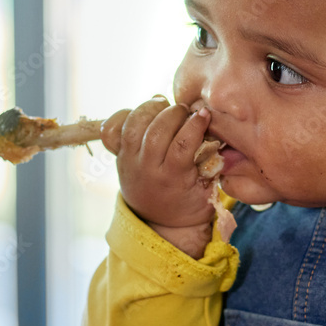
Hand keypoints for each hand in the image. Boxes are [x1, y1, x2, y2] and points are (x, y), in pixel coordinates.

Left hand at [100, 96, 215, 257]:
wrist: (159, 221)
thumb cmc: (189, 203)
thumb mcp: (208, 193)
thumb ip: (213, 167)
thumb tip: (215, 136)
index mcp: (172, 179)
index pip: (182, 145)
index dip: (195, 124)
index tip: (205, 114)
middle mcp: (147, 169)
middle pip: (157, 132)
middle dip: (174, 113)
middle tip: (185, 110)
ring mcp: (129, 161)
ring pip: (133, 126)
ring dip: (149, 109)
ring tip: (164, 105)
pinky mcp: (118, 155)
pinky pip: (110, 130)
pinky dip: (122, 115)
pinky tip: (141, 113)